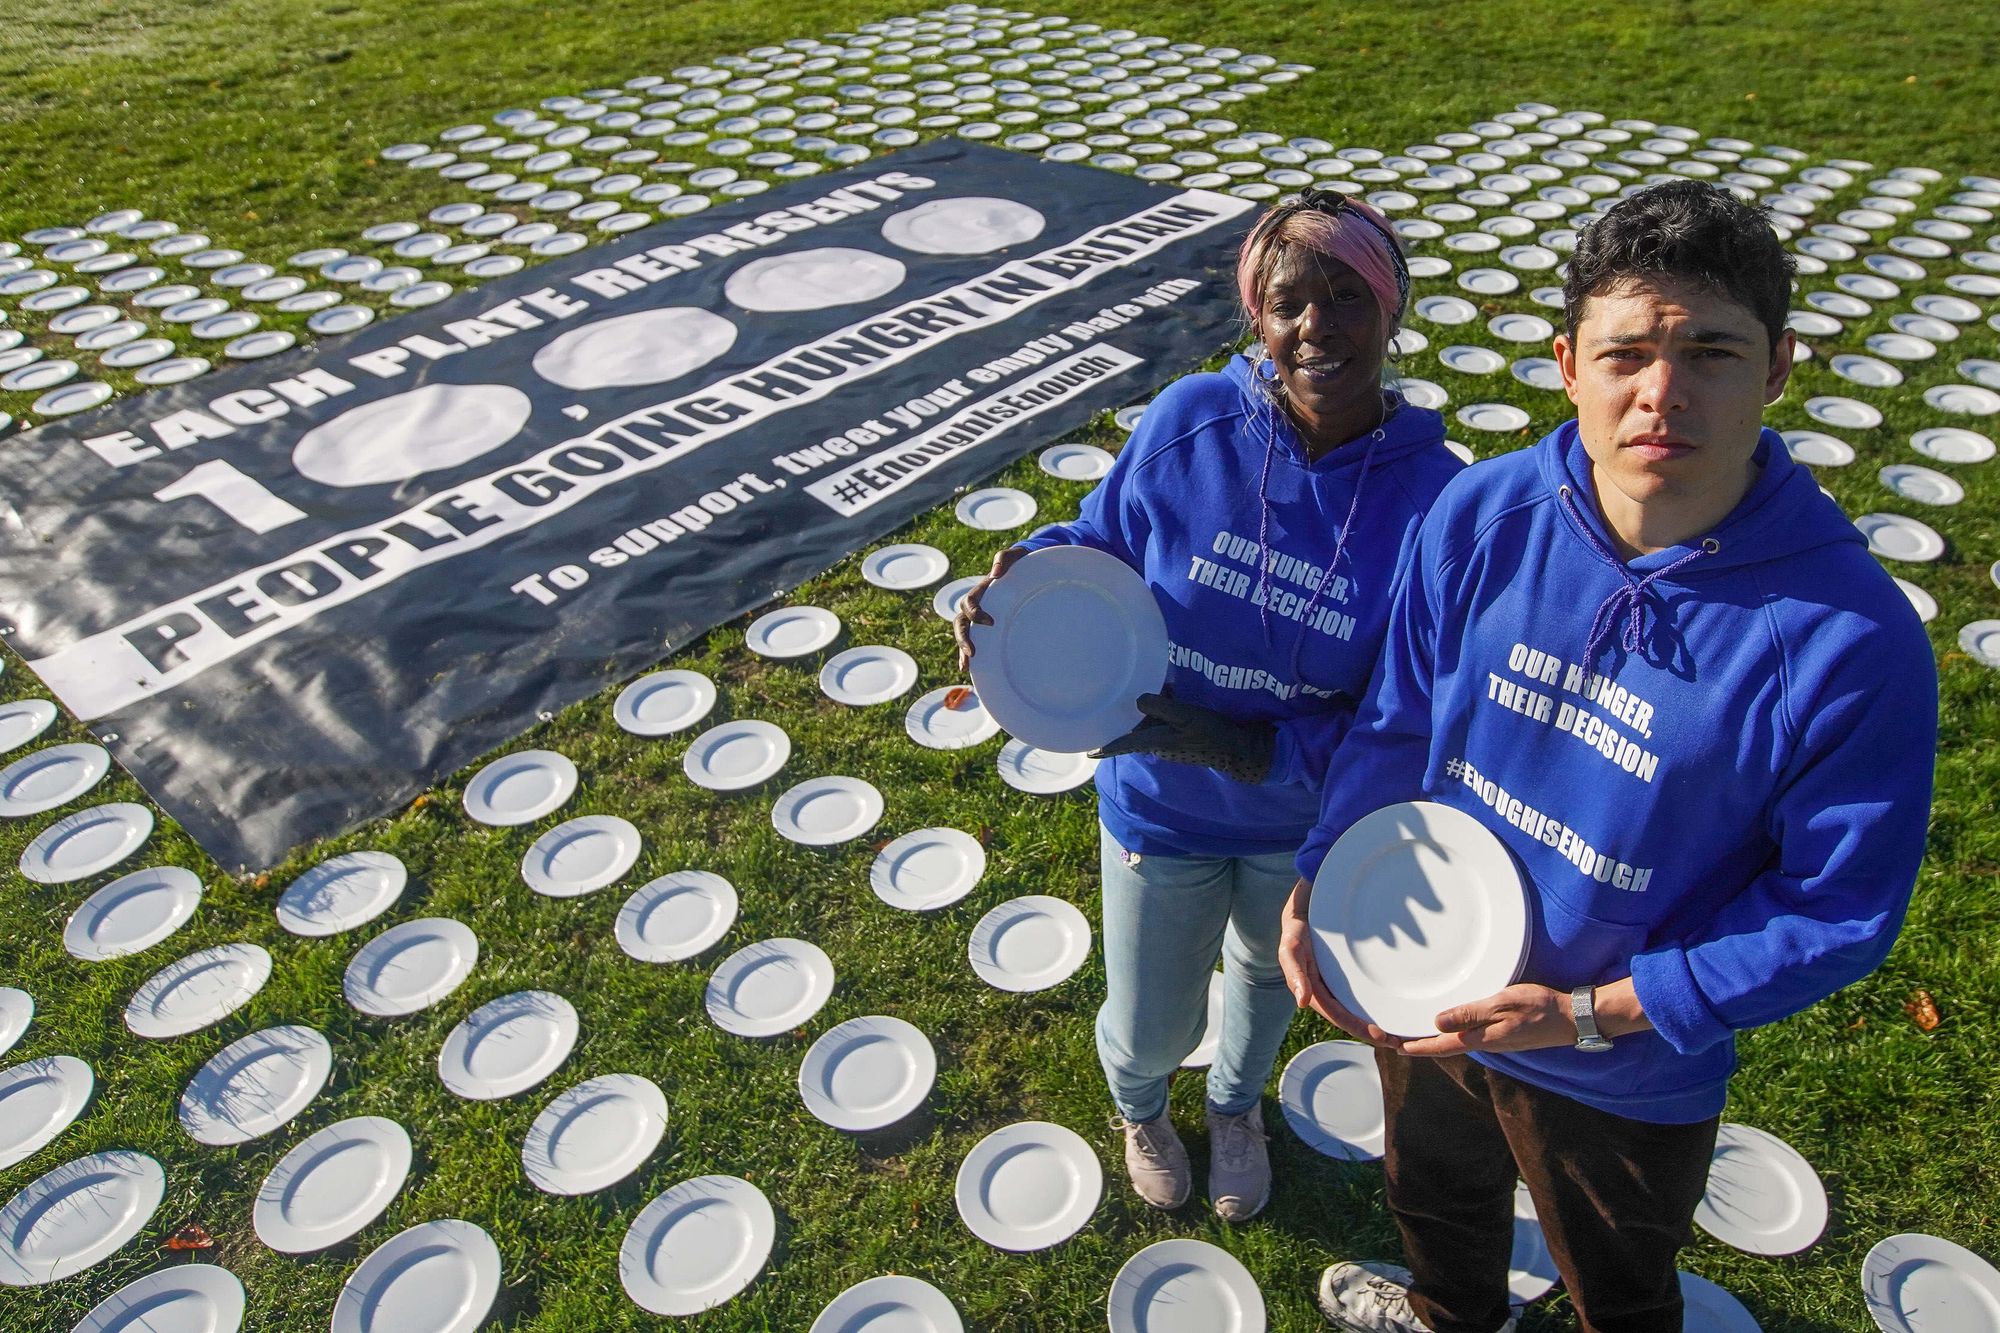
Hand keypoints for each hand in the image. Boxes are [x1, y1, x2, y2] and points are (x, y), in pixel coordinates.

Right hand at [954, 545, 1027, 670]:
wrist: (1028, 571)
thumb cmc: (1022, 562)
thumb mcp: (1016, 556)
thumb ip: (1004, 558)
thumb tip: (995, 572)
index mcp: (982, 590)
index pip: (969, 602)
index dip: (975, 613)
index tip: (991, 622)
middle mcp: (978, 605)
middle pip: (961, 622)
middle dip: (963, 637)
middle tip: (972, 652)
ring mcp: (981, 617)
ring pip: (964, 633)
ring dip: (962, 649)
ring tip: (966, 666)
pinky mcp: (988, 627)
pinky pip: (975, 640)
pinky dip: (968, 654)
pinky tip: (968, 668)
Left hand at [1089, 692, 1276, 783]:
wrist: (1236, 749)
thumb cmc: (1209, 732)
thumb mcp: (1184, 715)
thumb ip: (1159, 706)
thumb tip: (1137, 700)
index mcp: (1154, 742)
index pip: (1123, 745)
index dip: (1106, 749)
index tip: (1088, 754)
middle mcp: (1159, 746)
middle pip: (1136, 732)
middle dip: (1127, 719)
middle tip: (1113, 704)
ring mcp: (1171, 745)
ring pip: (1151, 726)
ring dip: (1148, 712)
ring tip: (1148, 690)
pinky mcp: (1183, 740)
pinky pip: (1165, 724)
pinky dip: (1164, 711)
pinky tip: (1171, 691)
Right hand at [1278, 876, 1403, 1049]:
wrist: (1301, 916)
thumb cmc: (1295, 934)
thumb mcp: (1291, 950)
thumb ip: (1296, 975)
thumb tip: (1302, 1002)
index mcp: (1313, 994)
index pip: (1339, 1017)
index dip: (1359, 1029)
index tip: (1381, 1037)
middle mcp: (1326, 995)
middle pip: (1351, 1020)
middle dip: (1372, 1034)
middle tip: (1399, 1042)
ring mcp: (1334, 988)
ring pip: (1356, 1012)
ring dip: (1375, 1025)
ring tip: (1399, 1035)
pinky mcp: (1341, 979)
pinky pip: (1358, 998)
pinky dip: (1373, 1008)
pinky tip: (1388, 1010)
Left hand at [1398, 984, 1576, 1057]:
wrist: (1574, 1019)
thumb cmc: (1540, 1008)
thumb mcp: (1503, 1004)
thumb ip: (1471, 1014)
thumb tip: (1436, 1023)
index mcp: (1480, 1039)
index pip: (1439, 1045)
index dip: (1414, 1046)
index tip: (1390, 1045)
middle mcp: (1483, 1043)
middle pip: (1443, 1045)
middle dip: (1418, 1042)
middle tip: (1391, 1036)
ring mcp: (1494, 1041)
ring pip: (1455, 1040)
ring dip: (1433, 1037)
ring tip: (1411, 1029)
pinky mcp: (1503, 1035)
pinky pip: (1469, 1035)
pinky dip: (1452, 1031)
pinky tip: (1447, 1023)